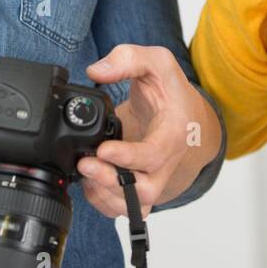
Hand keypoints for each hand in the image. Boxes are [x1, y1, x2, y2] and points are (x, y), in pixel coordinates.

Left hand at [74, 44, 217, 218]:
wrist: (182, 113)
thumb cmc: (170, 90)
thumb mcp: (156, 61)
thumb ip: (127, 59)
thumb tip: (95, 71)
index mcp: (174, 132)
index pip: (155, 154)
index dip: (128, 157)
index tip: (102, 149)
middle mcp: (167, 161)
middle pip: (146, 190)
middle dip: (112, 183)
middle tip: (85, 165)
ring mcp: (154, 177)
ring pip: (136, 205)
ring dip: (106, 196)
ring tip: (84, 174)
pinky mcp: (140, 185)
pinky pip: (125, 208)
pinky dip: (104, 202)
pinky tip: (89, 183)